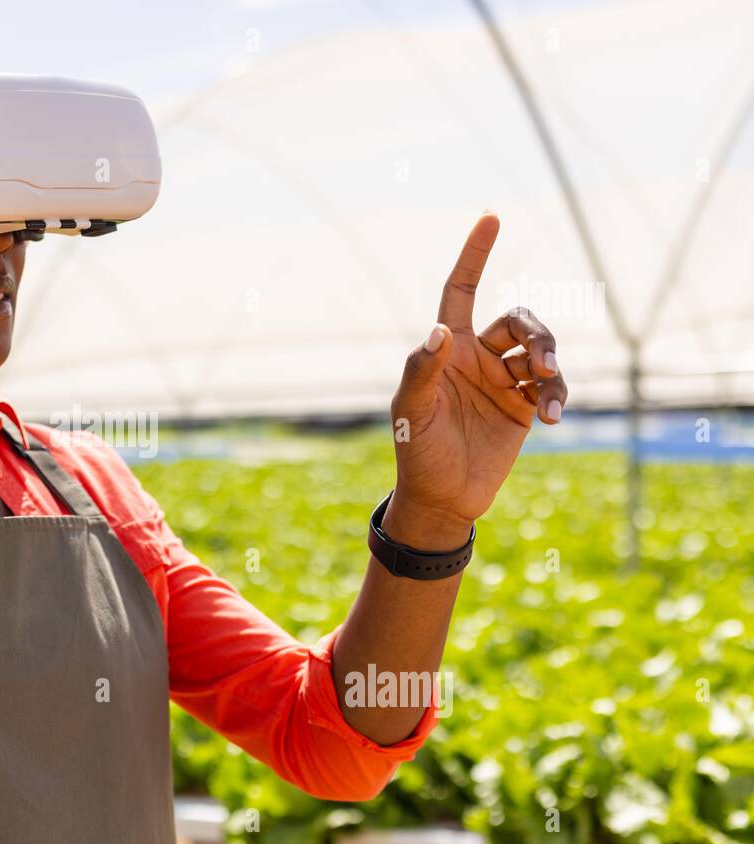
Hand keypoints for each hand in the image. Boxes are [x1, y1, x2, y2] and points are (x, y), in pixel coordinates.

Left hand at [384, 213, 568, 548]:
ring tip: (547, 396)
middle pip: (518, 322)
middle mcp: (477, 358)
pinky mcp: (524, 408)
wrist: (442, 498)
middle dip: (538, 334)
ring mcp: (503, 382)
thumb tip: (439, 331)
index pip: (461, 291)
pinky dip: (557, 396)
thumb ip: (423, 370)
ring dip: (551, 367)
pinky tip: (551, 416)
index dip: (474, 256)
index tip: (490, 218)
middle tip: (543, 363)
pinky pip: (552, 387)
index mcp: (447, 349)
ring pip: (541, 352)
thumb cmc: (417, 451)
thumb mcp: (412, 411)